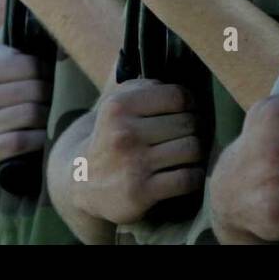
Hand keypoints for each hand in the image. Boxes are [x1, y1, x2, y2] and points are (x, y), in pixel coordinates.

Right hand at [0, 41, 51, 196]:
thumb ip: (7, 50)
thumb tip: (40, 28)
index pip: (31, 65)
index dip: (46, 74)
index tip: (51, 80)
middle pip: (34, 90)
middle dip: (49, 97)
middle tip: (54, 102)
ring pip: (31, 114)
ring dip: (46, 119)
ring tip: (49, 118)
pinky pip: (23, 140)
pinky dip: (39, 139)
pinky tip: (43, 137)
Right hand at [74, 79, 203, 224]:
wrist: (82, 180)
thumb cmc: (111, 134)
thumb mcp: (117, 103)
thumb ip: (147, 87)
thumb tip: (182, 90)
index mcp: (119, 106)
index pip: (177, 96)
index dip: (189, 103)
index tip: (187, 111)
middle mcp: (124, 134)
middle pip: (188, 123)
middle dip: (195, 129)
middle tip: (189, 134)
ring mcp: (133, 164)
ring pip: (192, 149)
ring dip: (196, 153)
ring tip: (188, 153)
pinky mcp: (141, 192)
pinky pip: (187, 178)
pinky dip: (194, 176)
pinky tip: (186, 173)